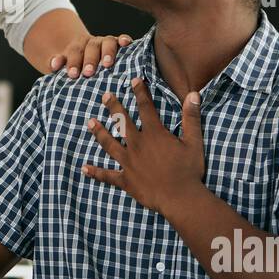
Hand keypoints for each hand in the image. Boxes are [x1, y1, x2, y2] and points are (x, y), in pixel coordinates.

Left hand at [49, 32, 134, 77]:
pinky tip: (126, 42)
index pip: (73, 52)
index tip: (71, 74)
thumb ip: (56, 64)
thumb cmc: (75, 67)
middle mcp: (91, 43)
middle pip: (90, 48)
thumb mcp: (63, 65)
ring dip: (107, 52)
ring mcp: (104, 42)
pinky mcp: (117, 44)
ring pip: (107, 42)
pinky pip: (121, 39)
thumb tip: (52, 64)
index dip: (72, 62)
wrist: (84, 55)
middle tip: (87, 73)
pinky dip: (124, 39)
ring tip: (107, 64)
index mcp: (76, 47)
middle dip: (89, 60)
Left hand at [80, 76, 206, 215]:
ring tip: (90, 123)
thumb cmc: (189, 170)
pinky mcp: (125, 180)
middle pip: (122, 122)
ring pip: (110, 144)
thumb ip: (191, 117)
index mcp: (154, 134)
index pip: (146, 108)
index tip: (134, 80)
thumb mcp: (194, 142)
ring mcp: (129, 163)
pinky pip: (107, 175)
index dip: (140, 92)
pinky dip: (96, 172)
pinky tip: (85, 168)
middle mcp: (137, 145)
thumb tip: (193, 94)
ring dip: (100, 133)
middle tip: (105, 96)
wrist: (180, 198)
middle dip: (114, 107)